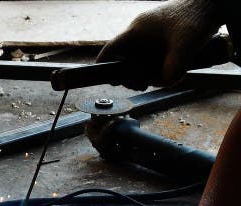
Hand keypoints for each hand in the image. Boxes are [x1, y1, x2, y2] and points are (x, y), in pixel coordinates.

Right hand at [97, 0, 223, 89]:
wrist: (213, 4)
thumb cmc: (196, 17)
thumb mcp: (185, 44)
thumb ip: (174, 67)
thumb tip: (167, 82)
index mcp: (137, 30)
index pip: (111, 49)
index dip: (104, 65)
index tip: (106, 79)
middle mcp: (140, 33)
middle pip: (124, 60)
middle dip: (131, 76)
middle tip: (142, 85)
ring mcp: (151, 36)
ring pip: (139, 61)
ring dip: (146, 73)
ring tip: (161, 78)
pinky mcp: (161, 39)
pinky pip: (151, 57)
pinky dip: (157, 67)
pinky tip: (170, 71)